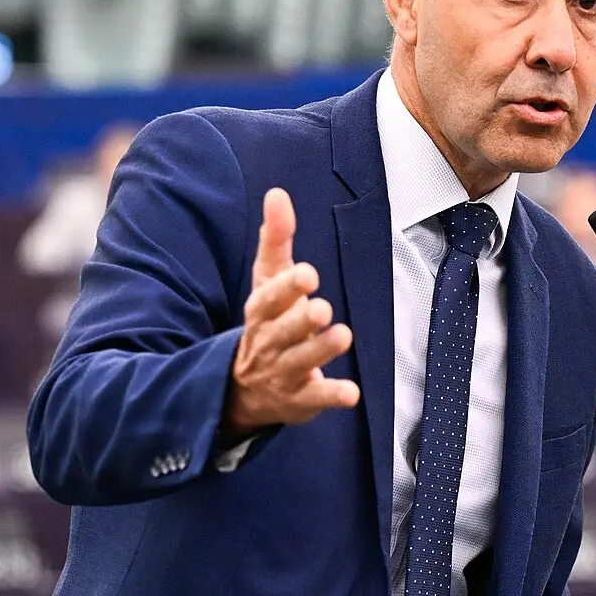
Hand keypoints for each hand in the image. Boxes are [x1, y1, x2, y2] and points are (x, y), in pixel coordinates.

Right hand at [224, 188, 359, 438]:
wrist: (243, 388)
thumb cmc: (268, 322)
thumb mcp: (268, 281)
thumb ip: (275, 240)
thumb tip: (277, 194)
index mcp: (260, 312)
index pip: (267, 299)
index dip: (286, 288)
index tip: (308, 273)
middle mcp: (268, 343)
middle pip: (281, 332)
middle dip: (300, 320)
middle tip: (323, 308)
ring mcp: (281, 374)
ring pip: (298, 363)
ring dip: (320, 351)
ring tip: (343, 335)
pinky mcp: (298, 401)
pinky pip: (314, 400)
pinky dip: (331, 396)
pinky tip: (352, 393)